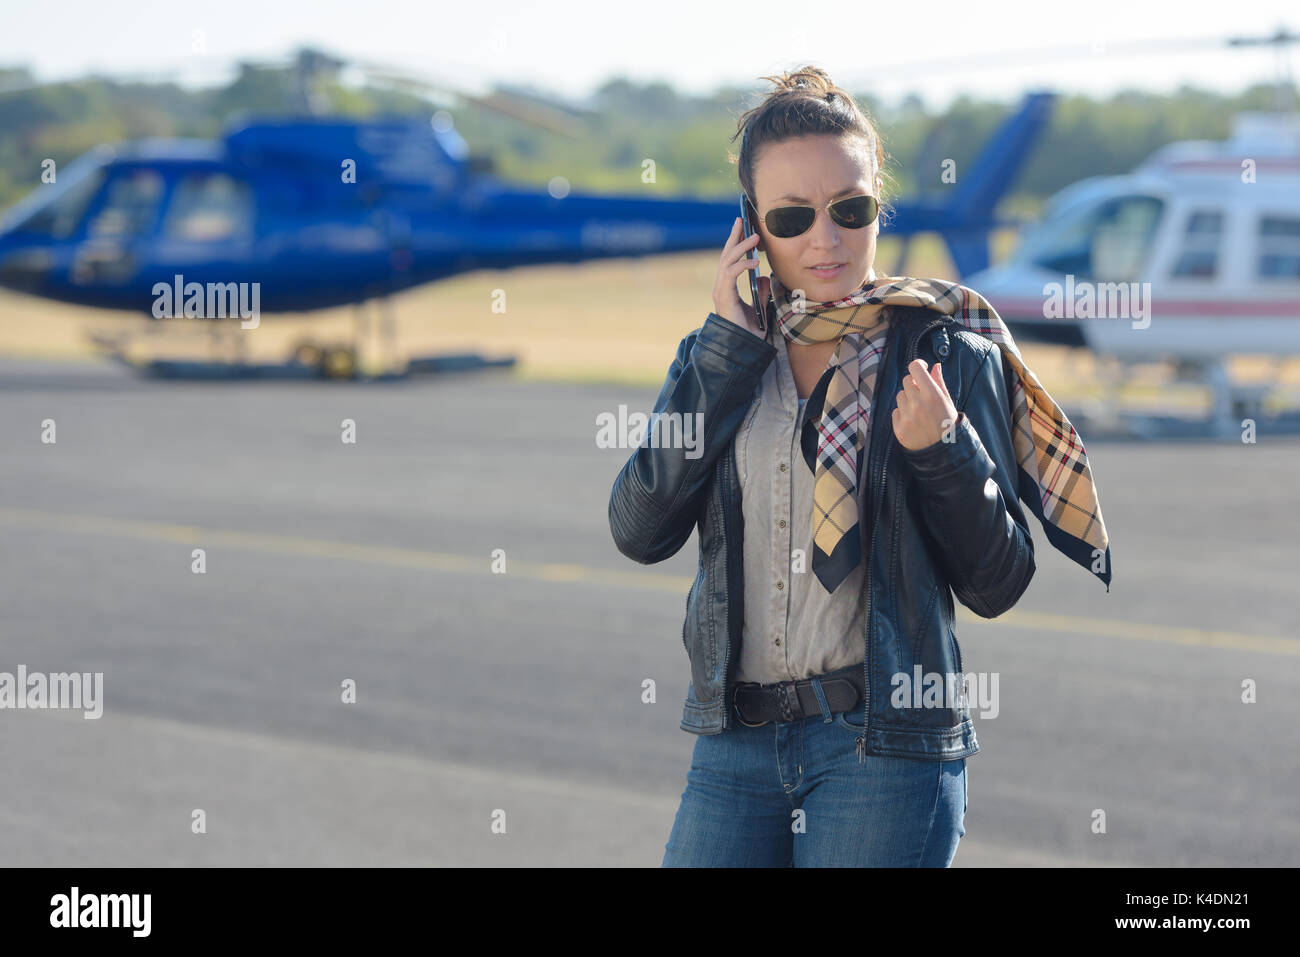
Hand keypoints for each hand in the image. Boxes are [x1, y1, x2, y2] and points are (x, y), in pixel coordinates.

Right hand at [712, 217, 767, 336]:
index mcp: (727, 288)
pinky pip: (731, 274)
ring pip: (727, 261)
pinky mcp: (724, 296)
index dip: (736, 243)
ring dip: (740, 247)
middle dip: (734, 237)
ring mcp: (721, 291)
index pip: (730, 260)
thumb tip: (763, 276)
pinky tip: (755, 262)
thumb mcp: (759, 308)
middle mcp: (721, 287)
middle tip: (741, 220)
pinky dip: (742, 265)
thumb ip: (760, 292)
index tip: (744, 229)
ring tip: (754, 237)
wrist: (742, 349)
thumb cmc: (748, 332)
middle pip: (726, 255)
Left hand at [892, 359, 958, 450]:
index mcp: (932, 395)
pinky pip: (896, 411)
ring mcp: (907, 416)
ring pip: (900, 395)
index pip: (915, 368)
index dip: (918, 365)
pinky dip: (903, 414)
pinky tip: (914, 422)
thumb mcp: (948, 402)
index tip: (921, 368)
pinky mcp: (899, 427)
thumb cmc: (947, 424)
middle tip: (923, 395)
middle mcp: (917, 404)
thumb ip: (939, 382)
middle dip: (914, 384)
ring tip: (920, 411)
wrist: (943, 452)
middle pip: (906, 381)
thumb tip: (935, 366)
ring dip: (908, 399)